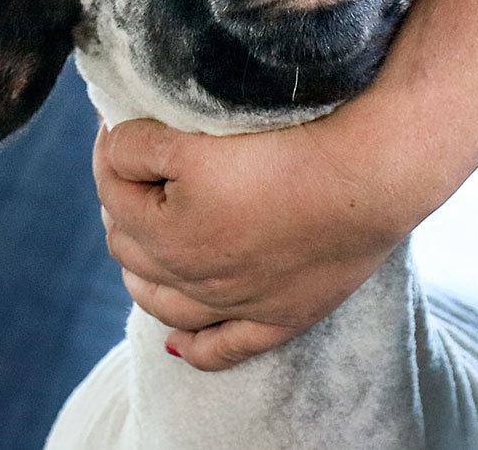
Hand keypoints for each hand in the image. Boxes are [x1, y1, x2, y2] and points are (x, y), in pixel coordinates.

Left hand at [94, 102, 433, 371]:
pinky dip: (191, 347)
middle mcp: (191, 278)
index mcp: (163, 234)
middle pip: (127, 247)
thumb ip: (135, 148)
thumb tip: (111, 149)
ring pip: (160, 301)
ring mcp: (234, 305)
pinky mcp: (279, 318)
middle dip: (121, 206)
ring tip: (142, 238)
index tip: (118, 127)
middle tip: (134, 173)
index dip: (109, 152)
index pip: (111, 191)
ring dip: (141, 271)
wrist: (368, 178)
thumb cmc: (281, 151)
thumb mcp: (191, 138)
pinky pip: (221, 350)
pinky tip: (176, 344)